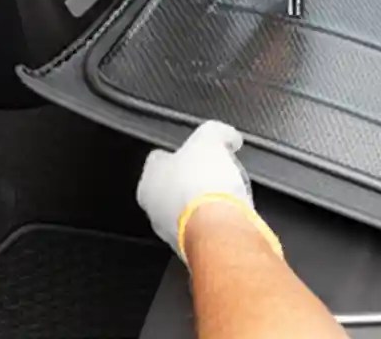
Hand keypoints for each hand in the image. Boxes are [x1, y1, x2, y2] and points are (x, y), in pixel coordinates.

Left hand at [136, 121, 279, 261]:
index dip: (181, 151)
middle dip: (194, 180)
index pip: (159, 159)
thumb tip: (227, 134)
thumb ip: (216, 131)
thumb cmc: (202, 186)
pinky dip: (217, 222)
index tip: (197, 149)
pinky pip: (205, 229)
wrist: (218, 229)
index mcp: (148, 181)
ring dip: (206, 203)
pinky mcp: (194, 248)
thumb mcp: (209, 138)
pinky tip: (232, 214)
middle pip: (174, 188)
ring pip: (189, 211)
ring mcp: (174, 233)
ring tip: (228, 194)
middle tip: (215, 171)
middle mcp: (155, 211)